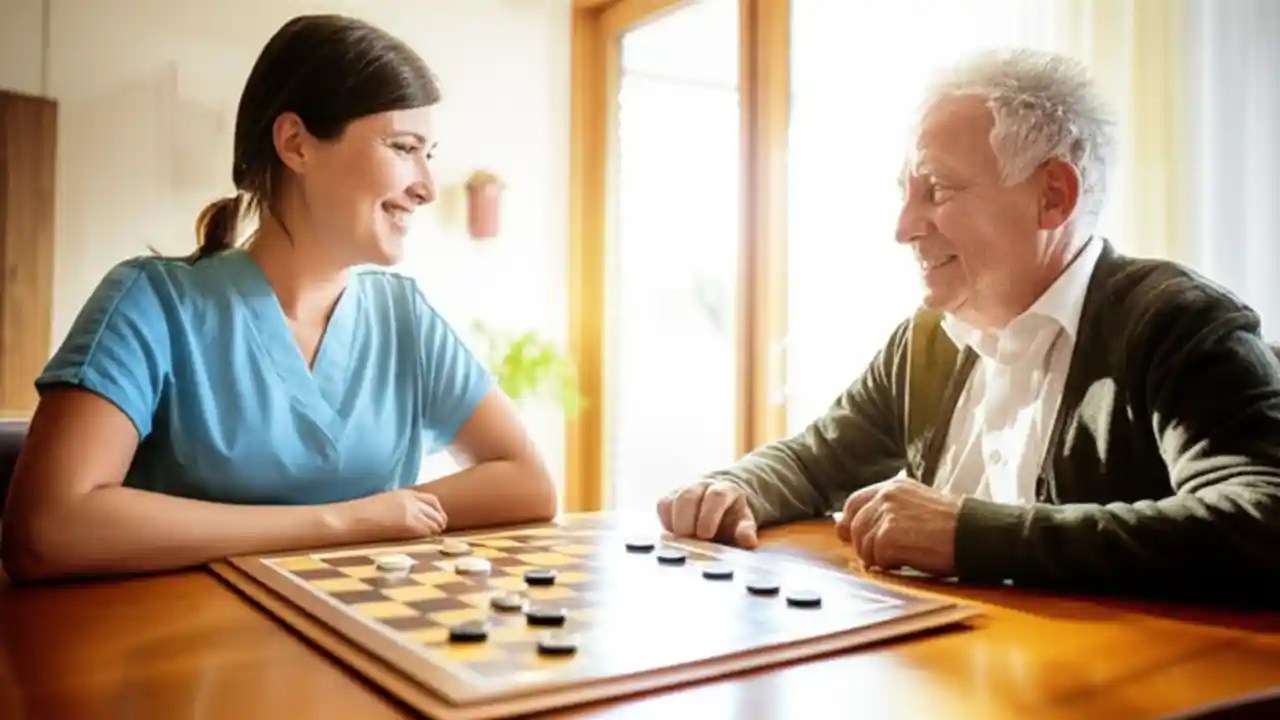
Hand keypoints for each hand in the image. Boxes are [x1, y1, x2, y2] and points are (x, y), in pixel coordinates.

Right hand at [343, 488, 448, 540]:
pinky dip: (429, 538)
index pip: (433, 500)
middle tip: (437, 534)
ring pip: (435, 523)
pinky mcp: (408, 524)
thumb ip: (400, 508)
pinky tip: (425, 545)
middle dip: (439, 523)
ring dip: (435, 532)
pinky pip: (427, 532)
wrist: (348, 519)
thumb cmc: (359, 516)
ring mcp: (410, 511)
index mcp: (405, 493)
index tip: (438, 521)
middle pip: (437, 512)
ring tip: (431, 541)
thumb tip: (412, 520)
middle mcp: (410, 500)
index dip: (438, 512)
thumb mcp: (384, 504)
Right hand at [657, 479, 758, 547]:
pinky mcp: (670, 496)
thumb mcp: (744, 521)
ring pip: (671, 500)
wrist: (720, 498)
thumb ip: (745, 531)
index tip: (706, 535)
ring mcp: (683, 488)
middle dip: (687, 522)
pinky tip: (676, 535)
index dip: (709, 516)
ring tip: (683, 541)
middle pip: (688, 496)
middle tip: (691, 541)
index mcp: (724, 488)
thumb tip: (749, 541)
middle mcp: (701, 484)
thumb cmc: (731, 514)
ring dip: (674, 524)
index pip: (715, 496)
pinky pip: (662, 506)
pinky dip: (666, 522)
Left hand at [836, 477, 960, 575]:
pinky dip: (889, 565)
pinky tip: (908, 560)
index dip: (852, 524)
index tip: (856, 538)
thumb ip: (884, 512)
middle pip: (855, 526)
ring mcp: (887, 515)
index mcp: (893, 486)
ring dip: (879, 557)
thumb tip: (843, 528)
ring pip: (863, 544)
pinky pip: (875, 558)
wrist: (976, 534)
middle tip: (886, 555)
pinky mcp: (890, 536)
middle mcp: (887, 496)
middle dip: (865, 545)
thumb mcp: (915, 507)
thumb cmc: (952, 526)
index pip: (854, 503)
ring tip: (904, 556)